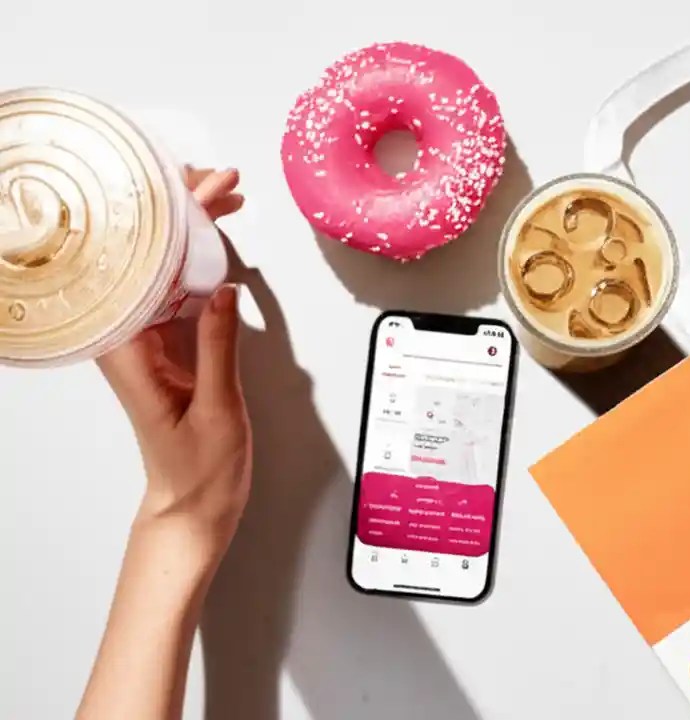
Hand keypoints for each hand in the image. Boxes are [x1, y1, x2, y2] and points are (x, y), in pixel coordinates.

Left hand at [97, 166, 249, 556]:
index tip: (199, 195)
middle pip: (145, 260)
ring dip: (190, 231)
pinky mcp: (169, 347)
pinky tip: (213, 242)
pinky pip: (176, 291)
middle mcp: (129, 342)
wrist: (192, 507)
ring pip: (161, 270)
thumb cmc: (197, 472)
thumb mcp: (218, 410)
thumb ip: (220, 347)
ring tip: (221, 199)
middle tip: (220, 183)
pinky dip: (197, 260)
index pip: (141, 270)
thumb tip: (223, 291)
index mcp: (127, 354)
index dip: (170, 224)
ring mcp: (148, 342)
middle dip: (181, 214)